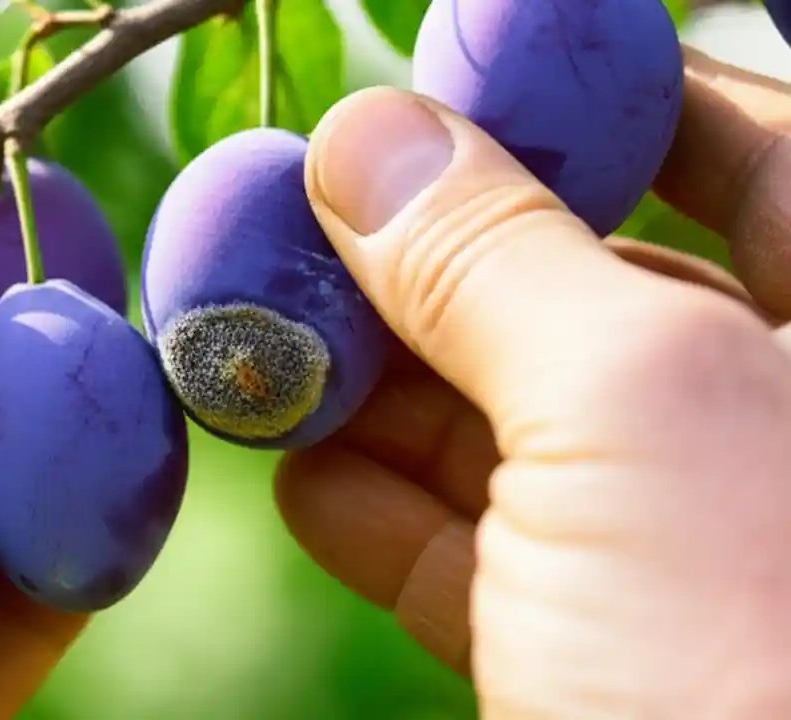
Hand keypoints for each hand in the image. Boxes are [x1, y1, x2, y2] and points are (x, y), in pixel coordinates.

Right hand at [276, 49, 790, 716]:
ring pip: (512, 419)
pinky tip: (298, 475)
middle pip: (588, 280)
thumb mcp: (635, 405)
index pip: (732, 136)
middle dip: (430, 248)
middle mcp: (777, 428)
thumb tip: (365, 136)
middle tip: (297, 214)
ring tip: (261, 337)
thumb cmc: (765, 667)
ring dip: (375, 379)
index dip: (578, 98)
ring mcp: (688, 550)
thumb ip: (493, 254)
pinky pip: (476, 550)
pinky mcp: (600, 656)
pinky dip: (376, 508)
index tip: (430, 84)